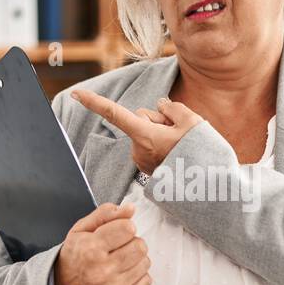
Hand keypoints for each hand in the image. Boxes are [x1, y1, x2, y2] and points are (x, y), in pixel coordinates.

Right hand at [53, 202, 150, 284]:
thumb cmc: (75, 257)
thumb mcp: (81, 230)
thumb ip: (104, 215)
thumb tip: (129, 209)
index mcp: (91, 249)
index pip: (127, 229)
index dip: (125, 227)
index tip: (118, 232)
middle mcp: (103, 270)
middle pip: (140, 246)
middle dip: (133, 242)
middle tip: (120, 247)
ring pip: (145, 262)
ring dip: (136, 259)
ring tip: (120, 261)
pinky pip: (147, 280)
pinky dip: (138, 276)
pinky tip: (124, 274)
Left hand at [70, 89, 202, 174]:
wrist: (208, 190)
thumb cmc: (200, 156)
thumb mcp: (192, 122)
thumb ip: (172, 108)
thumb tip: (161, 107)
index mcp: (145, 136)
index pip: (114, 114)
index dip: (94, 102)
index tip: (76, 94)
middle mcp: (138, 150)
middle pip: (141, 119)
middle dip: (158, 121)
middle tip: (180, 134)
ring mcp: (142, 161)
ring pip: (147, 133)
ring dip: (162, 134)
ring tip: (182, 148)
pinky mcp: (148, 169)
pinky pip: (152, 146)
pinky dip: (163, 146)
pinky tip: (178, 155)